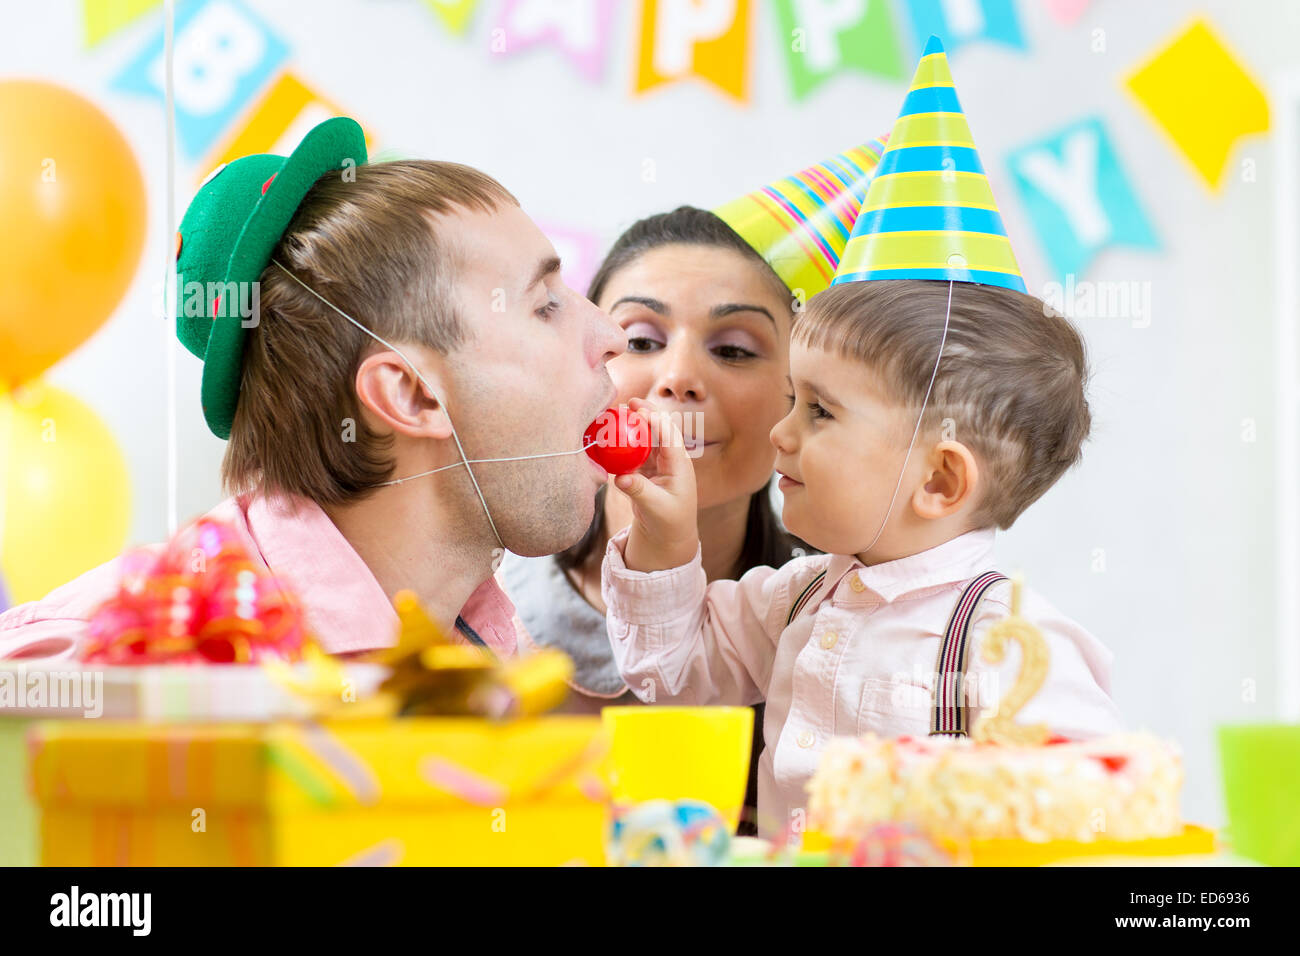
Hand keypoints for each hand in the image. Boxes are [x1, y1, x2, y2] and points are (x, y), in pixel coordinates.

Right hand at [615, 397, 699, 571]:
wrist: (669, 536)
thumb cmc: (669, 522)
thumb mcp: (656, 508)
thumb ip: (639, 491)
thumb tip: (620, 478)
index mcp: (679, 465)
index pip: (669, 436)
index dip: (655, 421)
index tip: (638, 410)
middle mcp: (670, 460)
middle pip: (658, 430)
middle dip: (644, 414)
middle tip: (627, 402)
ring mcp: (657, 464)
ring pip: (644, 439)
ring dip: (631, 426)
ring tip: (615, 413)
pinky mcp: (644, 471)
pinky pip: (633, 453)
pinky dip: (622, 444)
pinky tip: (609, 436)